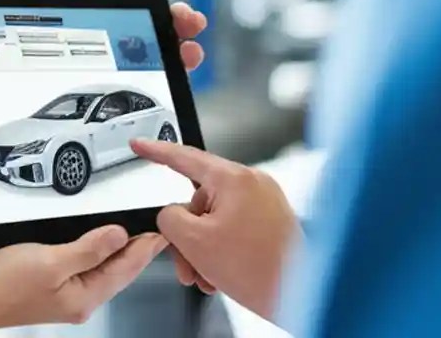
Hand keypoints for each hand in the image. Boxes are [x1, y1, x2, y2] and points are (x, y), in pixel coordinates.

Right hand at [0, 226, 167, 331]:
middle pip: (117, 271)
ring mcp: (64, 292)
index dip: (145, 248)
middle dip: (137, 250)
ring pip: (101, 268)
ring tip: (133, 233)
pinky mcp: (48, 282)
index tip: (162, 231)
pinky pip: (81, 264)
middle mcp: (78, 298)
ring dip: (116, 249)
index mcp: (85, 296)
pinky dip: (93, 250)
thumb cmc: (3, 286)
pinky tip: (94, 241)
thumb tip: (118, 235)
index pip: (125, 269)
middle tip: (156, 229)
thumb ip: (89, 248)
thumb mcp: (52, 260)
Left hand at [28, 0, 208, 71]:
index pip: (149, 14)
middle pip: (160, 39)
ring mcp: (116, 66)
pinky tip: (172, 85)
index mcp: (109, 15)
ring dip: (180, 59)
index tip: (182, 13)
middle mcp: (119, 40)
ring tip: (189, 56)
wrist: (5, 59)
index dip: (172, 13)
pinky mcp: (108, 86)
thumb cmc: (25, 24)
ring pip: (157, 65)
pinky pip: (139, 88)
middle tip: (190, 29)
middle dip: (182, 34)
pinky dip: (161, 85)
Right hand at [130, 140, 300, 320]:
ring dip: (204, 249)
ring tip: (209, 275)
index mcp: (234, 179)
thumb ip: (169, 218)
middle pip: (198, 201)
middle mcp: (253, 184)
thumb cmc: (261, 269)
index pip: (185, 157)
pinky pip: (234, 228)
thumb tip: (171, 215)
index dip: (155, 151)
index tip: (140, 145)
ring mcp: (265, 202)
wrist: (301, 295)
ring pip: (214, 219)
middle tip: (187, 262)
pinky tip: (223, 273)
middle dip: (188, 237)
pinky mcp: (272, 221)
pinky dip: (222, 250)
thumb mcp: (194, 241)